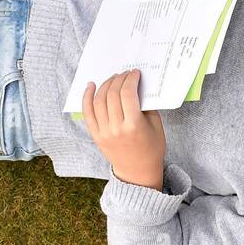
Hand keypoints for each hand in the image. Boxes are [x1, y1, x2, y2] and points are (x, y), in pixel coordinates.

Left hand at [82, 70, 164, 190]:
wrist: (137, 171)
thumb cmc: (151, 148)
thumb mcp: (156, 126)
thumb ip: (147, 107)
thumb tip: (137, 88)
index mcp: (134, 125)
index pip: (128, 94)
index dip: (130, 80)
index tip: (135, 73)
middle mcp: (116, 127)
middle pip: (112, 95)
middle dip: (119, 80)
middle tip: (125, 74)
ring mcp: (103, 131)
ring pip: (99, 100)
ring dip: (106, 85)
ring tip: (113, 79)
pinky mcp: (95, 134)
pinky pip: (87, 112)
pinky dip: (87, 97)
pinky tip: (91, 86)